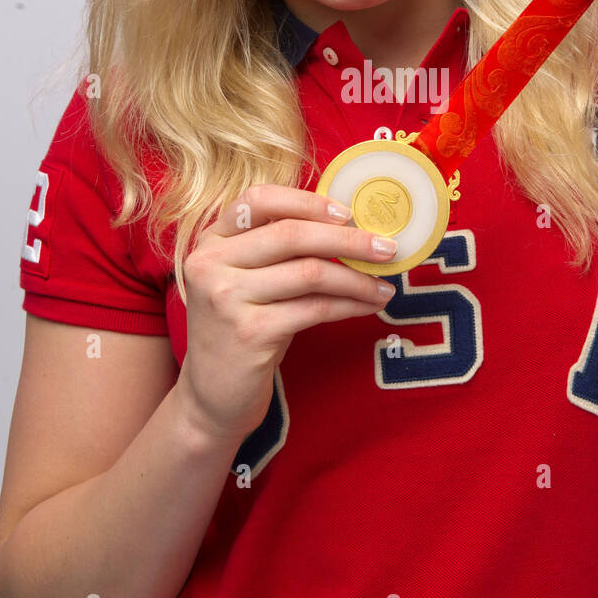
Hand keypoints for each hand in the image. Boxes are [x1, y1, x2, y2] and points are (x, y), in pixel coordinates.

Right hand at [175, 186, 398, 442]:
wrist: (212, 397)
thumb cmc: (241, 330)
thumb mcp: (246, 281)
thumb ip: (276, 251)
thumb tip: (348, 227)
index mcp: (210, 241)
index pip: (257, 200)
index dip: (306, 201)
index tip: (348, 213)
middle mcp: (210, 264)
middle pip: (291, 234)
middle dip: (348, 239)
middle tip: (387, 248)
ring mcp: (227, 298)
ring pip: (310, 272)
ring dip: (357, 278)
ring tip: (384, 286)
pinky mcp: (250, 332)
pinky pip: (315, 308)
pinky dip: (350, 304)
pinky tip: (368, 306)